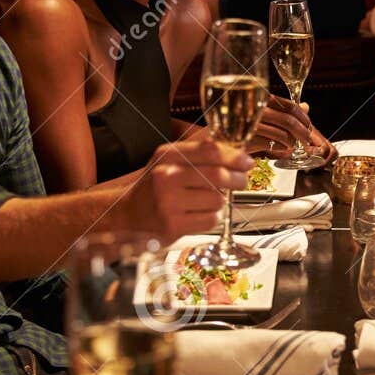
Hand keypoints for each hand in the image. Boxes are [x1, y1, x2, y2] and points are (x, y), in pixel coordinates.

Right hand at [125, 139, 251, 236]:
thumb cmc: (155, 187)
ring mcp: (168, 202)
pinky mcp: (173, 225)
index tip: (246, 162)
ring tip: (206, 201)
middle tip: (241, 181)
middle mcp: (166, 175)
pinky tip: (198, 215)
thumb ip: (200, 151)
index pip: (210, 150)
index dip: (234, 156)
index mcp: (167, 155)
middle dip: (237, 179)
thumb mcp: (170, 160)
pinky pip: (211, 220)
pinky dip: (211, 218)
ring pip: (217, 200)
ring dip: (219, 201)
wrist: (127, 215)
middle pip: (218, 175)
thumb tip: (238, 149)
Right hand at [251, 96, 336, 161]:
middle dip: (303, 132)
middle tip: (307, 139)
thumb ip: (283, 109)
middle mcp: (256, 109)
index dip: (303, 117)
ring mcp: (251, 125)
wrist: (220, 139)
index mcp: (261, 99)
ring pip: (283, 134)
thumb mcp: (264, 114)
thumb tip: (306, 106)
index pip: (290, 105)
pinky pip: (273, 145)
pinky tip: (282, 150)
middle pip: (288, 120)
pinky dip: (282, 149)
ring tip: (293, 146)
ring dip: (293, 142)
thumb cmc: (243, 125)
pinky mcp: (248, 140)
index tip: (309, 125)